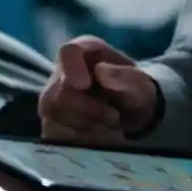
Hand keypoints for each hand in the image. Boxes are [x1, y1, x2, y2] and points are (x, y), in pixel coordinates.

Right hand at [38, 35, 160, 143]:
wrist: (133, 117)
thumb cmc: (135, 93)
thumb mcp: (141, 86)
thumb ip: (125, 77)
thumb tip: (100, 71)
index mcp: (86, 51)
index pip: (69, 51)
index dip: (72, 67)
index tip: (84, 85)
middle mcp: (62, 72)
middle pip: (59, 91)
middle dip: (91, 110)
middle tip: (115, 117)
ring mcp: (51, 98)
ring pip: (54, 114)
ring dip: (88, 126)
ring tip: (109, 124)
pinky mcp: (50, 123)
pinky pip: (54, 133)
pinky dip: (79, 138)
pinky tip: (96, 135)